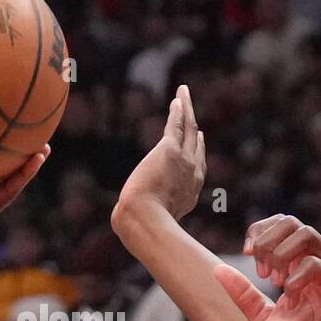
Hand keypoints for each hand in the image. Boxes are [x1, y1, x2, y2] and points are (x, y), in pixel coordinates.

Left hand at [112, 84, 205, 224]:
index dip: (198, 151)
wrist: (145, 220)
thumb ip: (140, 216)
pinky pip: (176, 124)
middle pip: (196, 145)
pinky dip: (178, 109)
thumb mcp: (146, 222)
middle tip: (194, 117)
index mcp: (190, 194)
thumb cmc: (142, 227)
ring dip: (187, 109)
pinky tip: (178, 98)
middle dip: (195, 129)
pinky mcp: (169, 150)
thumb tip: (120, 221)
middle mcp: (193, 174)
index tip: (199, 138)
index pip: (197, 167)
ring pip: (189, 128)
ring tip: (184, 93)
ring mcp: (184, 161)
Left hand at [215, 215, 320, 320]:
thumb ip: (244, 295)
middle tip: (261, 273)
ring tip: (275, 282)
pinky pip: (315, 265)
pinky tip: (292, 299)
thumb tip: (217, 270)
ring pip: (306, 234)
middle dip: (266, 242)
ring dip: (280, 255)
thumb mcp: (264, 319)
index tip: (248, 255)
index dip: (259, 232)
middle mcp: (320, 260)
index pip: (281, 224)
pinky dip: (295, 279)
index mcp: (302, 262)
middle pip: (290, 221)